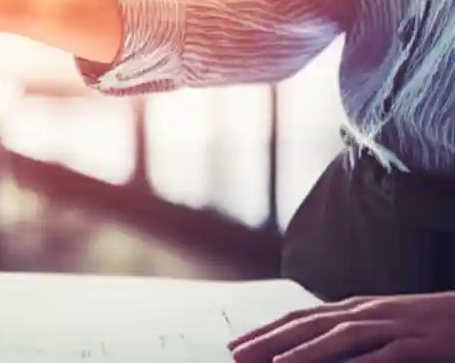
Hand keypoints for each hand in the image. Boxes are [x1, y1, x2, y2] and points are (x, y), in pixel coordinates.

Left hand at [228, 292, 454, 361]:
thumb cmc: (427, 323)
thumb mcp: (382, 324)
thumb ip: (349, 334)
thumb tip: (312, 347)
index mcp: (355, 307)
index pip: (300, 318)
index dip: (266, 331)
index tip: (235, 345)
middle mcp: (367, 312)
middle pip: (310, 324)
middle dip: (270, 340)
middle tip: (237, 355)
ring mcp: (393, 326)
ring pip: (342, 337)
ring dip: (306, 351)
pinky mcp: (420, 343)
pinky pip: (388, 355)